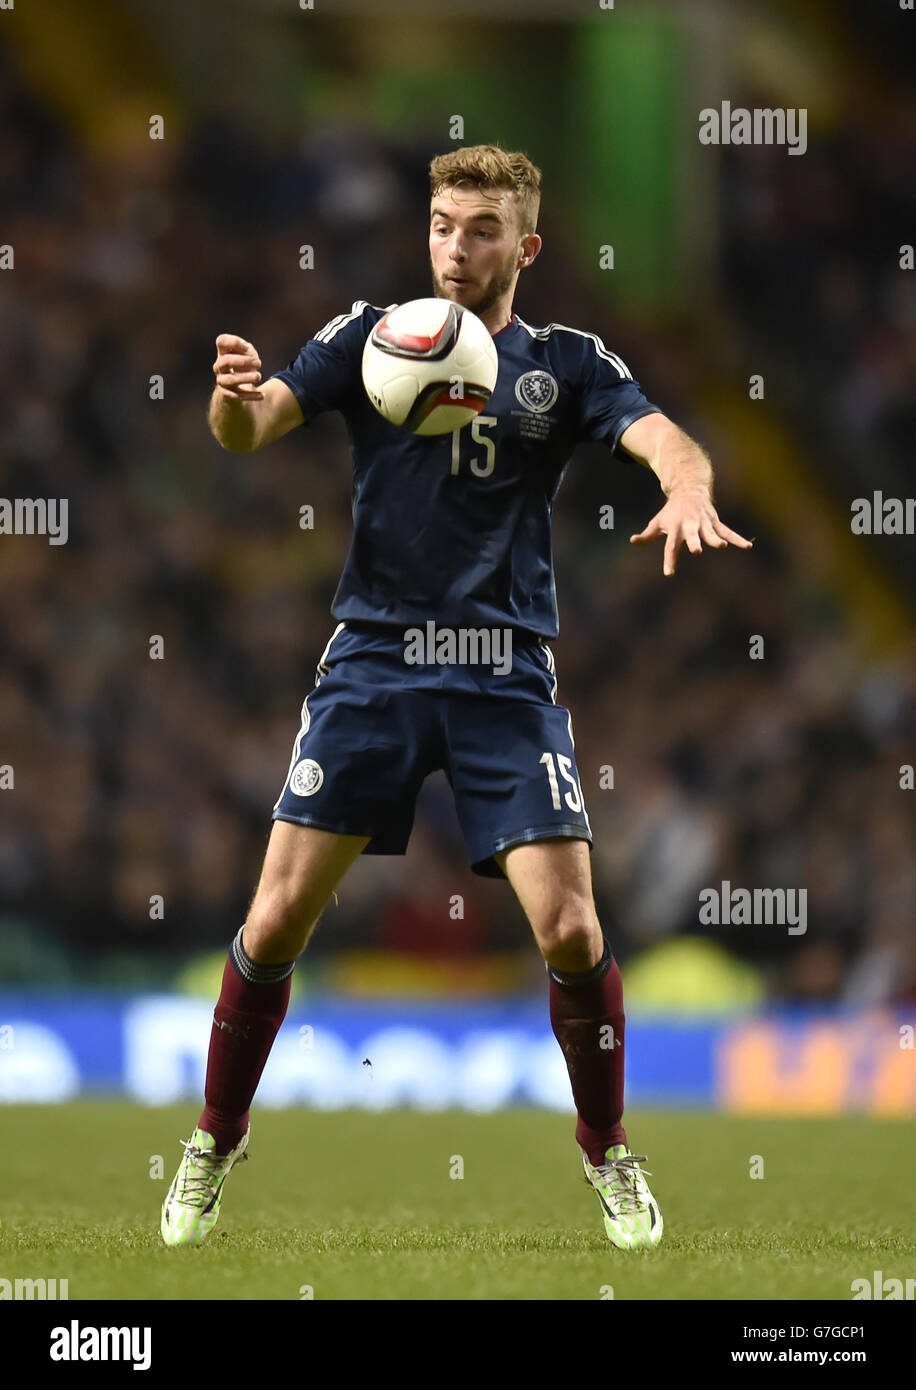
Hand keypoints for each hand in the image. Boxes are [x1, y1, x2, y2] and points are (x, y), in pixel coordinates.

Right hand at [213, 333, 263, 400]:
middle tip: (259, 363)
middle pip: (226, 361)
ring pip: (230, 379)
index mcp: (223, 352)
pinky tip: (262, 395)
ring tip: (259, 376)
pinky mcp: (227, 394)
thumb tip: (247, 352)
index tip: (247, 347)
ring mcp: (221, 380)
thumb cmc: (244, 364)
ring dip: (246, 377)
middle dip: (244, 361)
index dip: (234, 342)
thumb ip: (248, 350)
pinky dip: (251, 396)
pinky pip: (237, 396)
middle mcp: (219, 366)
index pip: (222, 341)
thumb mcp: (248, 354)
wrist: (237, 387)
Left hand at [629, 486, 752, 576]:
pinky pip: (727, 531)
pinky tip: (747, 547)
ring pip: (711, 532)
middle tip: (697, 550)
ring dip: (716, 539)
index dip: (670, 559)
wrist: (689, 490)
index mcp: (675, 529)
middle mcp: (690, 526)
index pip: (670, 547)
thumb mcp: (657, 522)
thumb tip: (633, 541)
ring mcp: (704, 523)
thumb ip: (647, 535)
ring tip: (723, 546)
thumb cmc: (671, 511)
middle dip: (695, 542)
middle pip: (692, 536)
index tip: (669, 573)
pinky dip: (737, 538)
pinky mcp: (715, 522)